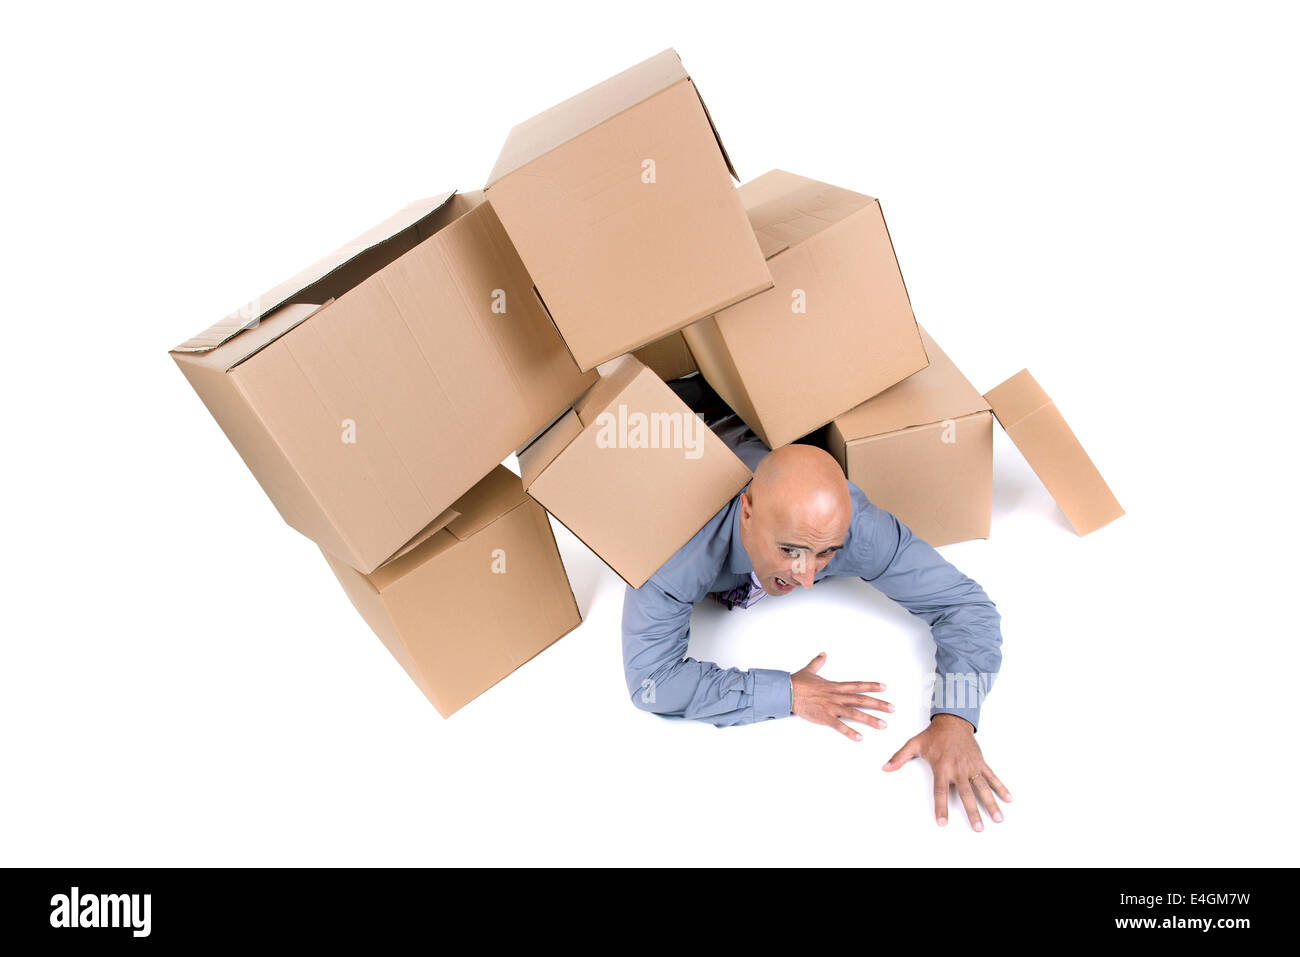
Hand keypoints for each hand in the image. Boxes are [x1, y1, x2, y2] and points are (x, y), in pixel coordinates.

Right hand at [790, 652, 893, 740]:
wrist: (787, 691)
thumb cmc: (797, 683)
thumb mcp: (810, 671)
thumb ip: (818, 663)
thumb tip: (823, 654)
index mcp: (835, 686)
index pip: (857, 685)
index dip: (872, 686)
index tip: (884, 687)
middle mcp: (836, 696)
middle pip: (861, 700)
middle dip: (878, 704)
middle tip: (893, 709)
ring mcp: (831, 707)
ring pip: (854, 713)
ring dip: (870, 719)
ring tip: (883, 725)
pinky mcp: (824, 717)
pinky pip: (839, 726)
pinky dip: (849, 732)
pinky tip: (859, 738)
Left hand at [881, 713, 1011, 829]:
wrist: (952, 720)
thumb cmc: (933, 735)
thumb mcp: (914, 744)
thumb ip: (900, 757)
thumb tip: (885, 767)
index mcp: (942, 767)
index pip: (940, 791)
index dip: (941, 807)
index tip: (942, 822)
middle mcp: (958, 769)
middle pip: (966, 794)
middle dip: (972, 812)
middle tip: (978, 828)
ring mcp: (971, 766)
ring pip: (982, 788)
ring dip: (991, 803)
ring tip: (998, 819)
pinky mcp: (980, 762)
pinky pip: (992, 777)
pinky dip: (1001, 787)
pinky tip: (1009, 799)